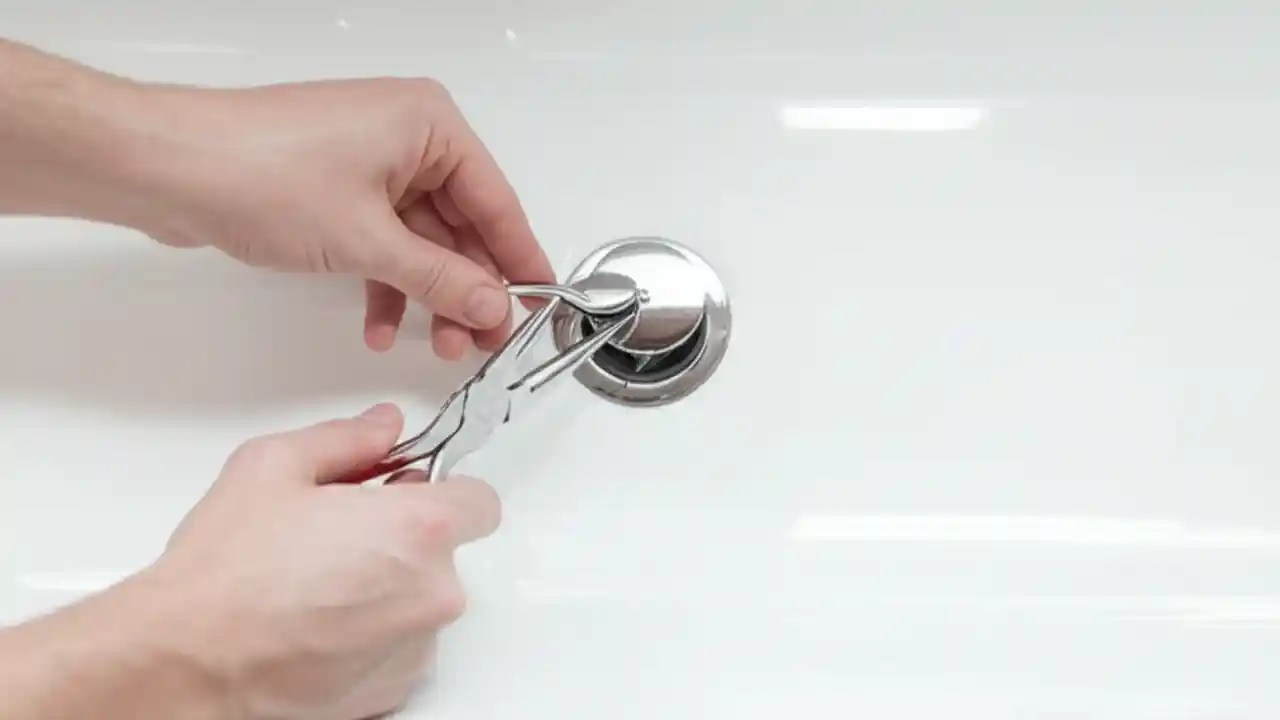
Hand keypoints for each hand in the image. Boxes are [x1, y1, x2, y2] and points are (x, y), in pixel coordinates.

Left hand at [136, 77, 554, 359]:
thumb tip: (493, 305)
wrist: (168, 167)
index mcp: (429, 125)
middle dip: (468, 289)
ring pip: (422, 241)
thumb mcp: (369, 240)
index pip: (497, 202)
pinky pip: (382, 243)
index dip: (519, 261)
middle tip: (484, 341)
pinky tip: (380, 328)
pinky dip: (385, 284)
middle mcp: (406, 137)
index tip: (538, 307)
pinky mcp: (338, 189)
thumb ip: (441, 280)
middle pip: (461, 226)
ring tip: (439, 344)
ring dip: (428, 295)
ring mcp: (370, 163)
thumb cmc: (258, 170)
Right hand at [155, 403, 498, 718]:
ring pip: (419, 602)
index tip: (410, 492)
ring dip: (385, 589)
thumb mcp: (274, 467)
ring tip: (315, 584)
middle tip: (339, 533)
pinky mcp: (392, 689)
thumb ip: (347, 439)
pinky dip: (369, 635)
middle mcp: (432, 593)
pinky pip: (398, 647)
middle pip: (444, 553)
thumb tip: (383, 428)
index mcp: (419, 530)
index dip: (445, 491)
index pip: (480, 502)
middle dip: (402, 538)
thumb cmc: (226, 574)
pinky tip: (314, 623)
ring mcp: (415, 648)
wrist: (187, 662)